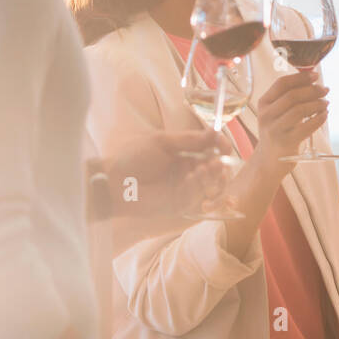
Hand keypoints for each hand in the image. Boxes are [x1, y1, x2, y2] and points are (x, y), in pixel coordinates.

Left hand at [103, 129, 233, 216]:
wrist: (112, 181)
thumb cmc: (132, 157)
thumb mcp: (162, 142)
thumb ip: (190, 140)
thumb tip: (215, 132)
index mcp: (186, 154)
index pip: (213, 151)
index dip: (222, 149)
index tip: (225, 147)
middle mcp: (189, 171)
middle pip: (217, 172)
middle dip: (221, 168)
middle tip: (218, 164)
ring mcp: (185, 189)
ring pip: (211, 188)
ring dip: (212, 179)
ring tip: (204, 171)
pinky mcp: (179, 205)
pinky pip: (196, 198)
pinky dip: (198, 187)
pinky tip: (191, 178)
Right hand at [256, 69, 329, 157]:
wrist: (269, 160)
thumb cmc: (278, 131)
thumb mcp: (277, 112)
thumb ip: (289, 97)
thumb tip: (314, 81)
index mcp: (264, 103)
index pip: (281, 83)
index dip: (300, 77)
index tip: (316, 75)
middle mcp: (266, 115)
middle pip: (292, 95)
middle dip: (312, 90)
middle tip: (325, 90)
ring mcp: (275, 129)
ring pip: (300, 110)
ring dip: (317, 104)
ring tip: (326, 103)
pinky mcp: (286, 142)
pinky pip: (307, 126)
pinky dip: (319, 118)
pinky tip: (325, 115)